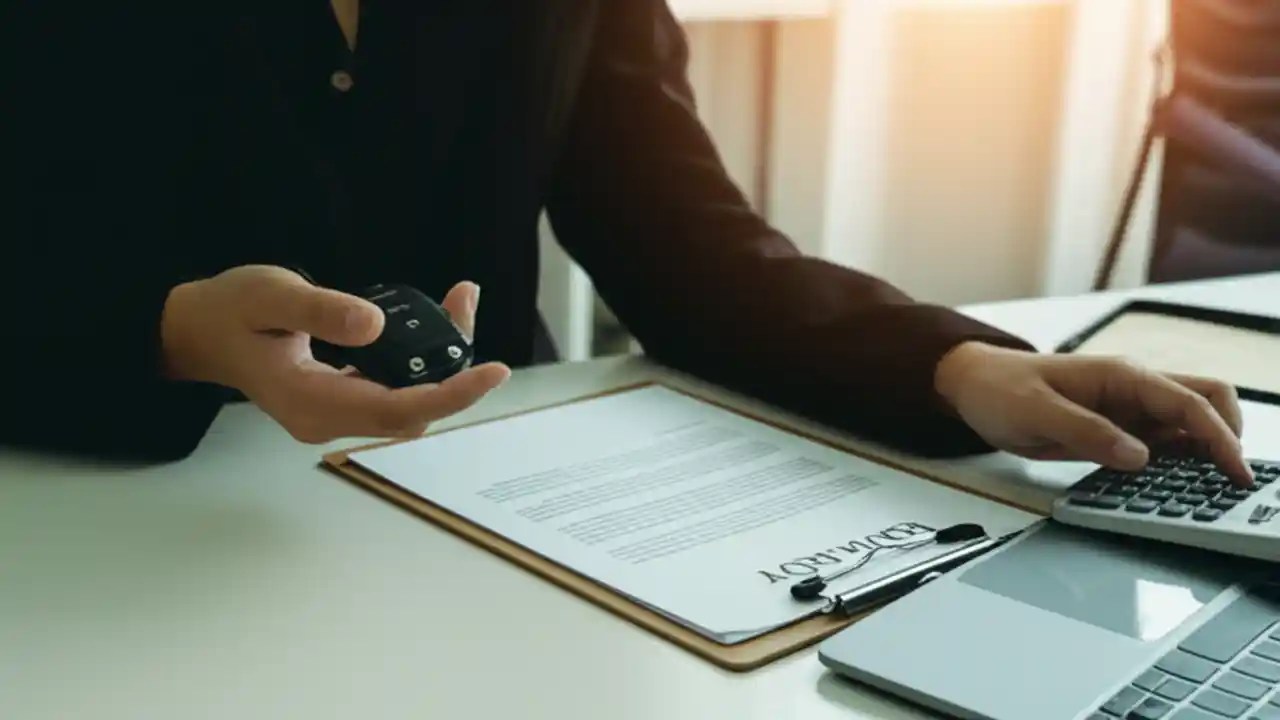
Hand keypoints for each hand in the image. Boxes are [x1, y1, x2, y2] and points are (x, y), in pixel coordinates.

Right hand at [160, 265, 510, 442]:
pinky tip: (435, 322)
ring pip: (410, 403)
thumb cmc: (229, 311)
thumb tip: (373, 325)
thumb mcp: (269, 295)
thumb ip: (320, 311)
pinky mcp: (343, 401)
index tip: (492, 372)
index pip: (399, 410)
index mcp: (311, 402)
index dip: (451, 394)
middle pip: (414, 410)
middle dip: (454, 369)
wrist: (199, 331)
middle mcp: (329, 419)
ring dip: (442, 364)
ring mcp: (336, 415)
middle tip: (467, 307)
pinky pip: (395, 390)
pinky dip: (422, 363)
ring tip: (459, 305)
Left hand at [934, 342, 1252, 485]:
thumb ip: (1086, 431)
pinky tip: (1176, 488)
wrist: (973, 387)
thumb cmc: (1000, 388)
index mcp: (1122, 376)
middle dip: (1227, 437)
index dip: (1220, 436)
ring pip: (1188, 428)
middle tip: (1230, 482)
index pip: (1190, 402)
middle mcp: (1134, 391)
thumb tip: (1139, 456)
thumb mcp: (1036, 411)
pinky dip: (1176, 465)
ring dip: (1204, 455)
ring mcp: (1128, 412)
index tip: (1236, 471)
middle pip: (1206, 403)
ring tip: (1212, 491)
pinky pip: (1160, 447)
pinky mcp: (1116, 432)